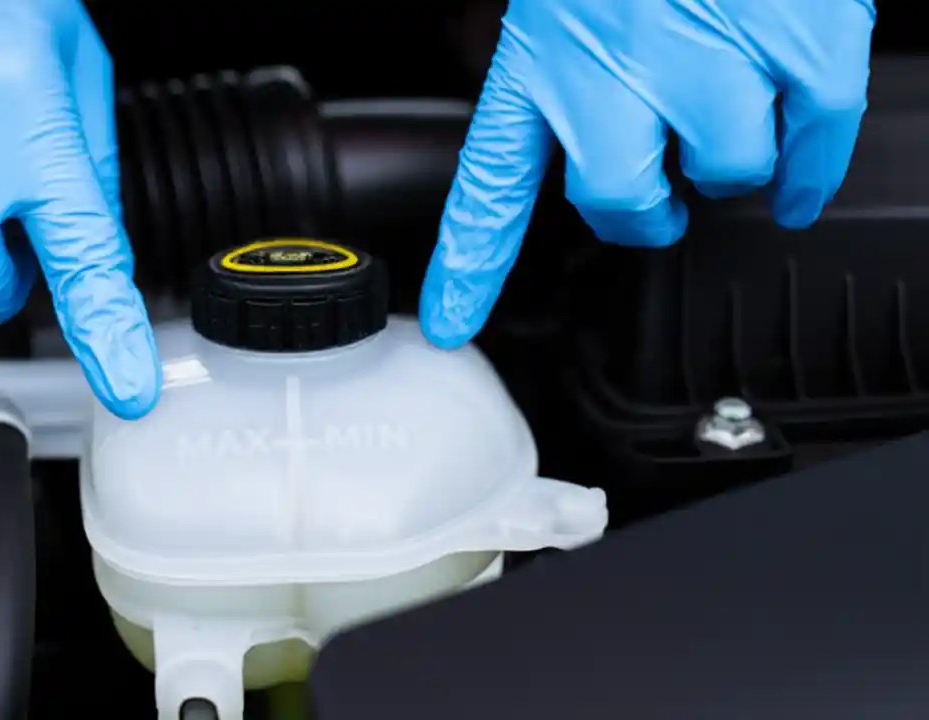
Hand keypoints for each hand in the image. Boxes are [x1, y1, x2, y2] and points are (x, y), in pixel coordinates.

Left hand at [420, 0, 875, 347]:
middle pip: (621, 202)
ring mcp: (704, 54)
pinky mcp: (794, 41)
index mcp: (541, 53)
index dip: (472, 264)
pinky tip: (797, 164)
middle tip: (662, 186)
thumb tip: (621, 175)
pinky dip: (811, 166)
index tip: (456, 323)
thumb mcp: (572, 5)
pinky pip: (811, 143)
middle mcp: (610, 61)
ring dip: (734, 158)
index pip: (491, 181)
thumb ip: (577, 83)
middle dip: (646, 209)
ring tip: (730, 102)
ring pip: (727, 173)